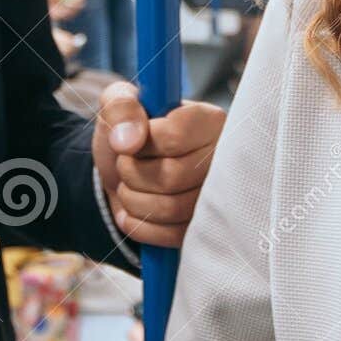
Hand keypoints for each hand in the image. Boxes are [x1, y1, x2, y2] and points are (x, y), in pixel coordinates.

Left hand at [92, 82, 224, 247]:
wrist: (127, 169)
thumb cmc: (129, 131)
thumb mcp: (117, 104)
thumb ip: (120, 108)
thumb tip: (127, 142)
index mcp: (209, 120)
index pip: (174, 138)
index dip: (140, 145)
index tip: (132, 142)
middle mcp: (223, 157)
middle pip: (171, 177)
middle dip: (131, 174)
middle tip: (125, 166)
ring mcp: (218, 196)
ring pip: (171, 209)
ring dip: (133, 200)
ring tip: (128, 186)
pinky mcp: (205, 227)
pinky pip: (171, 235)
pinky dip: (140, 225)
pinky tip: (134, 210)